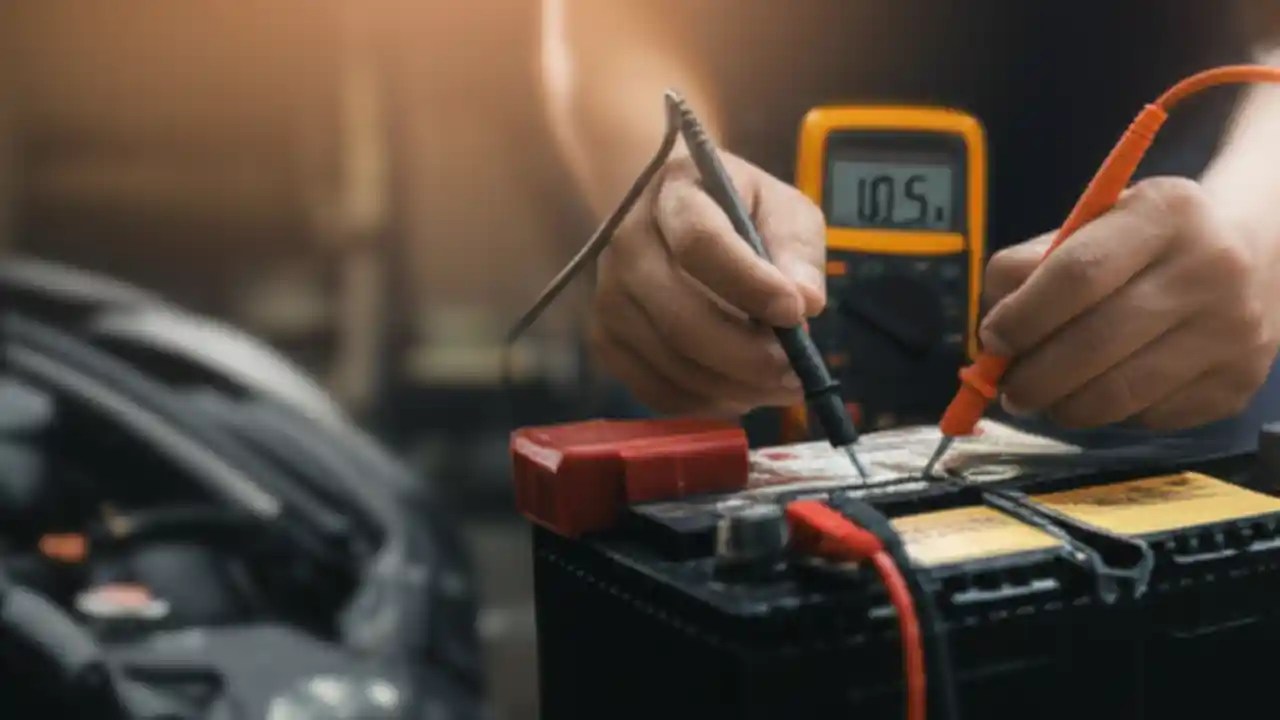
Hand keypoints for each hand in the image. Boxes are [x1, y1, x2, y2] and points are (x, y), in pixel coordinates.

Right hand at [590, 150, 825, 415]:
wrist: (677, 219)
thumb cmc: (740, 212)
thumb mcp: (783, 209)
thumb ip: (797, 249)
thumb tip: (805, 302)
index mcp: (674, 193)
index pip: (700, 242)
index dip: (750, 284)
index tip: (796, 312)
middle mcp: (627, 244)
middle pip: (680, 317)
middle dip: (747, 355)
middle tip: (796, 372)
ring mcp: (609, 297)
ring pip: (671, 362)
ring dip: (735, 386)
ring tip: (780, 386)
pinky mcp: (607, 341)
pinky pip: (656, 390)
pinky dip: (706, 403)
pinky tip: (741, 393)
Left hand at [980, 176, 1279, 430]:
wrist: (1254, 256)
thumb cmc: (1148, 243)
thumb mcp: (1094, 225)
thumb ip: (1034, 267)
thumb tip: (991, 334)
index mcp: (1166, 212)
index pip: (1077, 273)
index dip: (1023, 316)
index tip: (992, 339)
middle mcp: (1210, 269)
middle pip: (1095, 343)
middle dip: (1034, 377)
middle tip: (1007, 388)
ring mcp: (1232, 332)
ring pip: (1119, 394)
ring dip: (1062, 406)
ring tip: (1042, 398)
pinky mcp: (1237, 383)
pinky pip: (1148, 417)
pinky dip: (1109, 414)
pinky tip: (1102, 392)